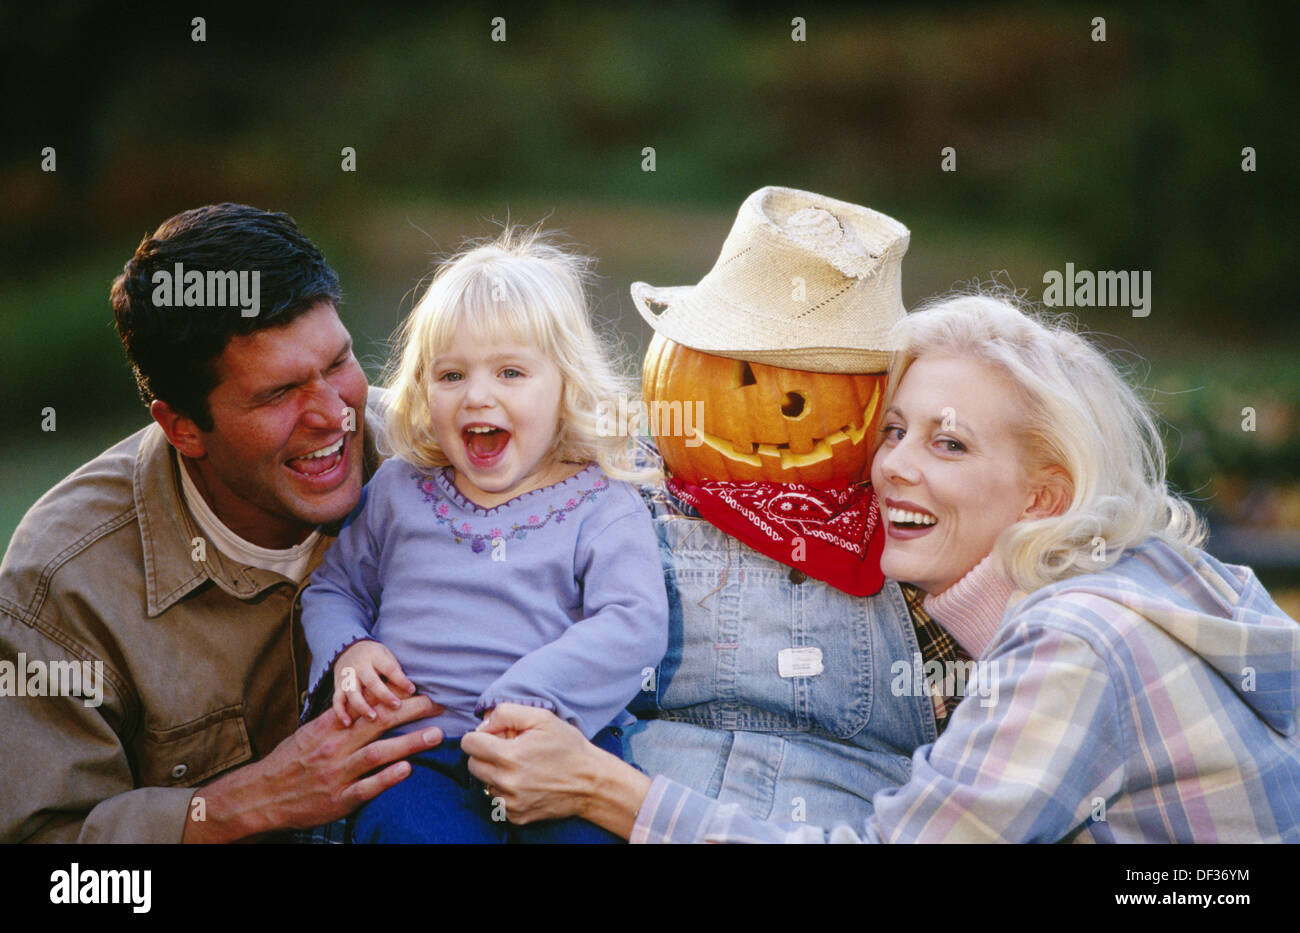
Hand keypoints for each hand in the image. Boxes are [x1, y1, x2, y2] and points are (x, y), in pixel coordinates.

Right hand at [184, 695, 442, 842]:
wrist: (261, 794)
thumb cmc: (289, 761)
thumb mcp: (310, 733)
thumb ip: (338, 718)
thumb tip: (363, 701)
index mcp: (329, 727)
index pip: (369, 706)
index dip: (396, 697)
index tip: (421, 689)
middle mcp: (335, 746)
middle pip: (379, 723)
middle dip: (411, 712)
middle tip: (438, 705)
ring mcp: (338, 773)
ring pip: (378, 753)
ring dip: (409, 743)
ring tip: (435, 734)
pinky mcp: (340, 798)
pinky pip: (367, 786)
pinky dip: (387, 777)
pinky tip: (407, 769)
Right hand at [334, 640, 415, 725]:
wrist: (348, 649)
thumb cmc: (375, 657)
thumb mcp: (386, 655)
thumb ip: (395, 670)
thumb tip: (410, 689)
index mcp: (375, 656)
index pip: (389, 668)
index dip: (401, 680)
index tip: (412, 690)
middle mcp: (360, 666)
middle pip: (371, 681)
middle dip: (384, 695)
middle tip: (396, 706)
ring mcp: (347, 677)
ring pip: (353, 693)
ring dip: (362, 706)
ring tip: (373, 717)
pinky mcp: (338, 686)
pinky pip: (337, 700)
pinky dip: (340, 712)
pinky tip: (348, 723)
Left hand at [462, 703, 648, 838]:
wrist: (591, 783)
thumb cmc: (568, 746)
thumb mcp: (542, 717)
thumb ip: (507, 713)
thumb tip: (483, 725)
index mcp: (509, 755)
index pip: (468, 744)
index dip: (481, 735)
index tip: (497, 735)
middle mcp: (505, 782)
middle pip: (472, 765)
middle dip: (486, 754)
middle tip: (509, 750)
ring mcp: (510, 802)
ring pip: (485, 783)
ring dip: (496, 774)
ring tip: (521, 767)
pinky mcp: (517, 816)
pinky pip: (498, 802)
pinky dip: (507, 792)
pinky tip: (527, 783)